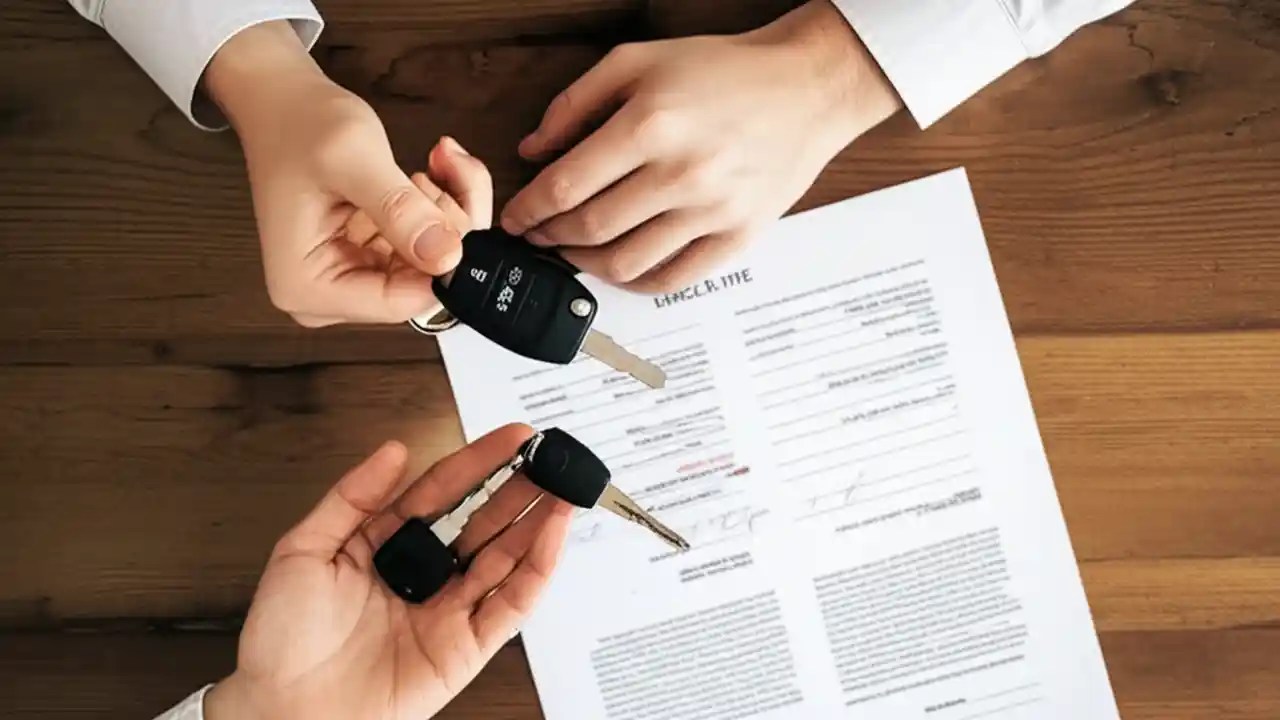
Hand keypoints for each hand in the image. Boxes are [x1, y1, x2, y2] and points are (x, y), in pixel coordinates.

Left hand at [203, 425, 572, 719]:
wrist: (286, 712)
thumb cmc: (282, 642)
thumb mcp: (302, 551)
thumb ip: (350, 497)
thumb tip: (392, 452)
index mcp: (384, 547)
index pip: (442, 492)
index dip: (477, 462)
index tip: (510, 437)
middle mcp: (422, 576)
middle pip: (482, 520)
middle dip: (518, 486)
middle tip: (548, 455)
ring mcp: (448, 611)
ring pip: (506, 557)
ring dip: (538, 520)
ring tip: (564, 486)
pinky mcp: (468, 647)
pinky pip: (513, 603)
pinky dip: (538, 569)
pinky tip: (551, 535)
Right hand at [205, 21, 492, 325]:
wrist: (282, 101)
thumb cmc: (298, 124)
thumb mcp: (353, 159)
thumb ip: (399, 210)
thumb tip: (445, 257)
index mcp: (306, 286)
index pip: (400, 303)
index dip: (441, 263)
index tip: (452, 212)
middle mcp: (328, 293)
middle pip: (423, 285)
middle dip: (447, 229)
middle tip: (437, 175)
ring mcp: (353, 276)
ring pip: (435, 264)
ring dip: (448, 212)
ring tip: (431, 167)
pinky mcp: (373, 257)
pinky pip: (430, 246)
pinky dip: (444, 207)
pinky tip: (433, 172)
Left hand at [501, 0, 901, 292]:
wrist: (806, 89)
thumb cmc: (724, 71)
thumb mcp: (639, 61)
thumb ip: (576, 103)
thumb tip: (533, 150)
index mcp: (651, 125)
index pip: (567, 186)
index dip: (529, 209)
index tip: (515, 218)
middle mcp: (682, 173)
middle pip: (590, 228)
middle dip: (549, 237)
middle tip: (536, 234)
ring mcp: (713, 212)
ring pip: (626, 263)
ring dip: (584, 264)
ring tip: (571, 250)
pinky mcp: (738, 237)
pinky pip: (674, 279)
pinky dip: (636, 283)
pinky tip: (620, 268)